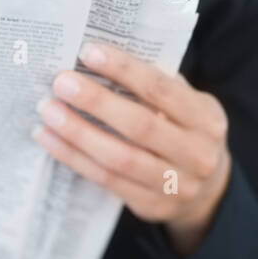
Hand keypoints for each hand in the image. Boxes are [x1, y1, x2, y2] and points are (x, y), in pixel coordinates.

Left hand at [31, 42, 230, 256]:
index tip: (88, 52)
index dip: (124, 69)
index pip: (161, 89)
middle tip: (61, 83)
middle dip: (96, 101)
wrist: (209, 192)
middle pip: (140, 125)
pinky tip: (50, 139)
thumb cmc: (186, 133)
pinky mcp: (151, 205)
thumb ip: (157, 87)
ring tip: (48, 111)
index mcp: (206, 118)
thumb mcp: (188, 107)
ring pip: (119, 157)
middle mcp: (197, 153)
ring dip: (78, 133)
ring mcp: (176, 184)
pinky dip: (74, 157)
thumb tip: (100, 59)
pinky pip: (107, 179)